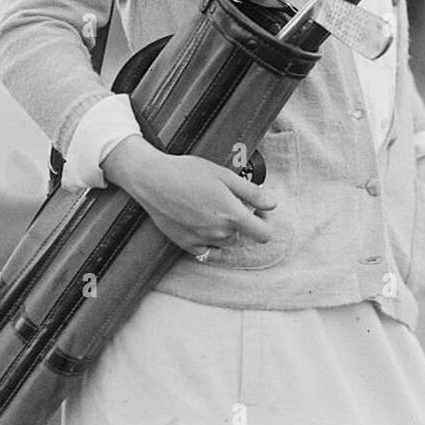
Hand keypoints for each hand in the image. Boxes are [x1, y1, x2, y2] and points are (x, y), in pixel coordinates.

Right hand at [101, 136, 276, 259]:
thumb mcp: (224, 175)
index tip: (258, 213)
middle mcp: (218, 232)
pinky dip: (209, 241)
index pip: (262, 235)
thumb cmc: (187, 172)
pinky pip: (206, 252)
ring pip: (224, 242)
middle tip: (228, 201)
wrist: (153, 179)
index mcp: (231, 215)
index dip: (264, 223)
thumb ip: (251, 192)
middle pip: (242, 235)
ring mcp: (201, 240)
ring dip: (224, 230)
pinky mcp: (185, 244)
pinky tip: (201, 223)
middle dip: (241, 221)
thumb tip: (272, 204)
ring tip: (211, 208)